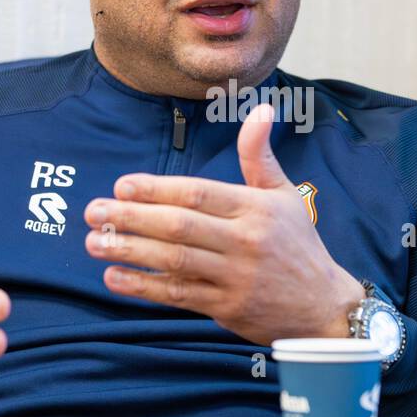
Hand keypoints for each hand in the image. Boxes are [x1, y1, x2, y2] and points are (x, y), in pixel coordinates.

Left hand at [83, 103, 363, 346]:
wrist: (324, 305)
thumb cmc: (299, 244)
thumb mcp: (285, 195)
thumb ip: (259, 155)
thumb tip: (260, 109)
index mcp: (255, 209)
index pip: (198, 193)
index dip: (156, 189)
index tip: (121, 186)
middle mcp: (245, 241)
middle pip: (179, 226)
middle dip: (131, 218)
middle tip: (93, 211)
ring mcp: (235, 277)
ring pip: (174, 261)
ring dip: (129, 250)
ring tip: (94, 241)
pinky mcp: (227, 307)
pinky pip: (178, 294)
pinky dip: (143, 286)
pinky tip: (115, 277)